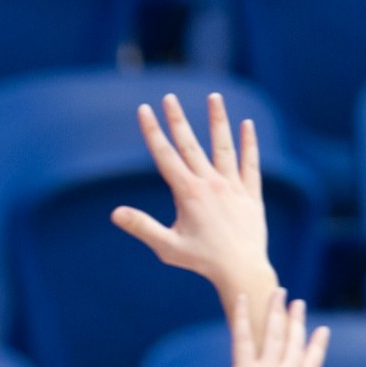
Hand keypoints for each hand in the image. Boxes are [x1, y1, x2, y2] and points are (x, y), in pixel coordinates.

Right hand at [111, 92, 270, 289]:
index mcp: (188, 193)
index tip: (144, 110)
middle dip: (177, 119)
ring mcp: (232, 186)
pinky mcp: (250, 194)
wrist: (241, 269)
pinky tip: (247, 125)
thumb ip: (142, 227)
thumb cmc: (201, 261)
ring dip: (217, 120)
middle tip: (169, 97)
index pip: (166, 155)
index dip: (153, 131)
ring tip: (214, 96)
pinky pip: (249, 164)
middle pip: (191, 144)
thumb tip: (115, 213)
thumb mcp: (167, 247)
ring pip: (223, 146)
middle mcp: (210, 183)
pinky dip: (248, 144)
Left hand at [218, 290, 328, 366]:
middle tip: (298, 302)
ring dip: (276, 311)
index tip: (322, 330)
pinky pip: (244, 338)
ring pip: (274, 334)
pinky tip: (242, 300)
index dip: (318, 344)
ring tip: (279, 293)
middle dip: (296, 320)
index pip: (312, 362)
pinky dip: (242, 317)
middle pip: (294, 342)